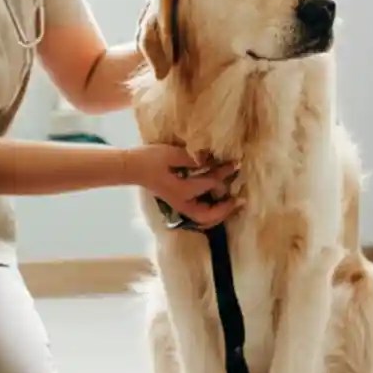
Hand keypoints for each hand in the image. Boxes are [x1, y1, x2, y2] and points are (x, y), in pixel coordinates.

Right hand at [123, 144, 240, 227]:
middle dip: (226, 208)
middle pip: (209, 215)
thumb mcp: (172, 154)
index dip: (225, 173)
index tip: (236, 164)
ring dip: (219, 214)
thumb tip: (211, 159)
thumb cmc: (150, 158)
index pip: (211, 184)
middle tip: (240, 200)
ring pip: (203, 218)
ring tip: (232, 205)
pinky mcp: (177, 203)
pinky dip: (210, 212)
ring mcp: (179, 206)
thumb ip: (193, 158)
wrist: (132, 167)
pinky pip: (198, 213)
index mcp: (183, 190)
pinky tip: (217, 203)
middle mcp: (182, 203)